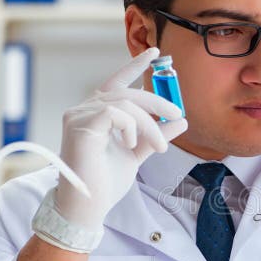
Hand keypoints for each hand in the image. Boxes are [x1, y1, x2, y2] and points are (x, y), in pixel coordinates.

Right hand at [55, 47, 187, 229]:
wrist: (88, 207)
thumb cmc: (105, 182)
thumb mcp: (138, 153)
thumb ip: (156, 135)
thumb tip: (181, 120)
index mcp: (98, 113)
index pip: (117, 82)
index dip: (135, 65)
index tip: (155, 53)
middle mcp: (85, 110)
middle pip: (127, 92)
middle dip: (157, 101)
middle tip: (177, 114)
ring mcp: (79, 117)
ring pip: (124, 103)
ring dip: (149, 124)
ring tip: (159, 146)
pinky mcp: (79, 127)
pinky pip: (114, 113)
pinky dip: (130, 127)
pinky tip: (129, 144)